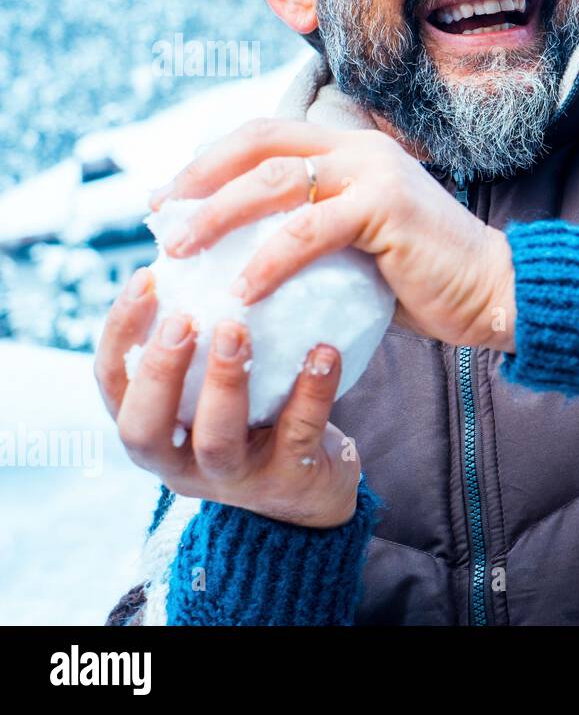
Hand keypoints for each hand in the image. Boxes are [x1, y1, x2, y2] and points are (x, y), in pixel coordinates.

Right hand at [94, 267, 360, 527]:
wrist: (313, 485)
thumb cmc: (255, 413)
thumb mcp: (211, 383)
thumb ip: (198, 332)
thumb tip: (186, 234)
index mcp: (153, 428)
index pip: (113, 384)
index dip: (121, 333)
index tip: (147, 277)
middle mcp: (180, 462)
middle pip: (145, 427)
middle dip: (161, 370)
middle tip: (185, 317)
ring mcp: (236, 478)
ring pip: (216, 439)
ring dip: (225, 381)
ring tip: (239, 329)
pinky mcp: (291, 478)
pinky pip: (298, 433)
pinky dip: (311, 390)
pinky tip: (324, 350)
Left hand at [147, 118, 515, 351]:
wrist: (496, 293)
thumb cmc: (428, 281)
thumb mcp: (359, 250)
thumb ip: (313, 239)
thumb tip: (242, 262)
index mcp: (353, 150)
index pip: (266, 136)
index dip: (210, 161)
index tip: (169, 198)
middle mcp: (360, 149)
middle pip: (258, 143)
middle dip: (199, 177)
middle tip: (160, 217)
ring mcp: (374, 173)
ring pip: (274, 180)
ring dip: (217, 214)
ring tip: (181, 251)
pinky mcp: (385, 207)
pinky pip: (308, 230)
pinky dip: (267, 260)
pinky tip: (242, 289)